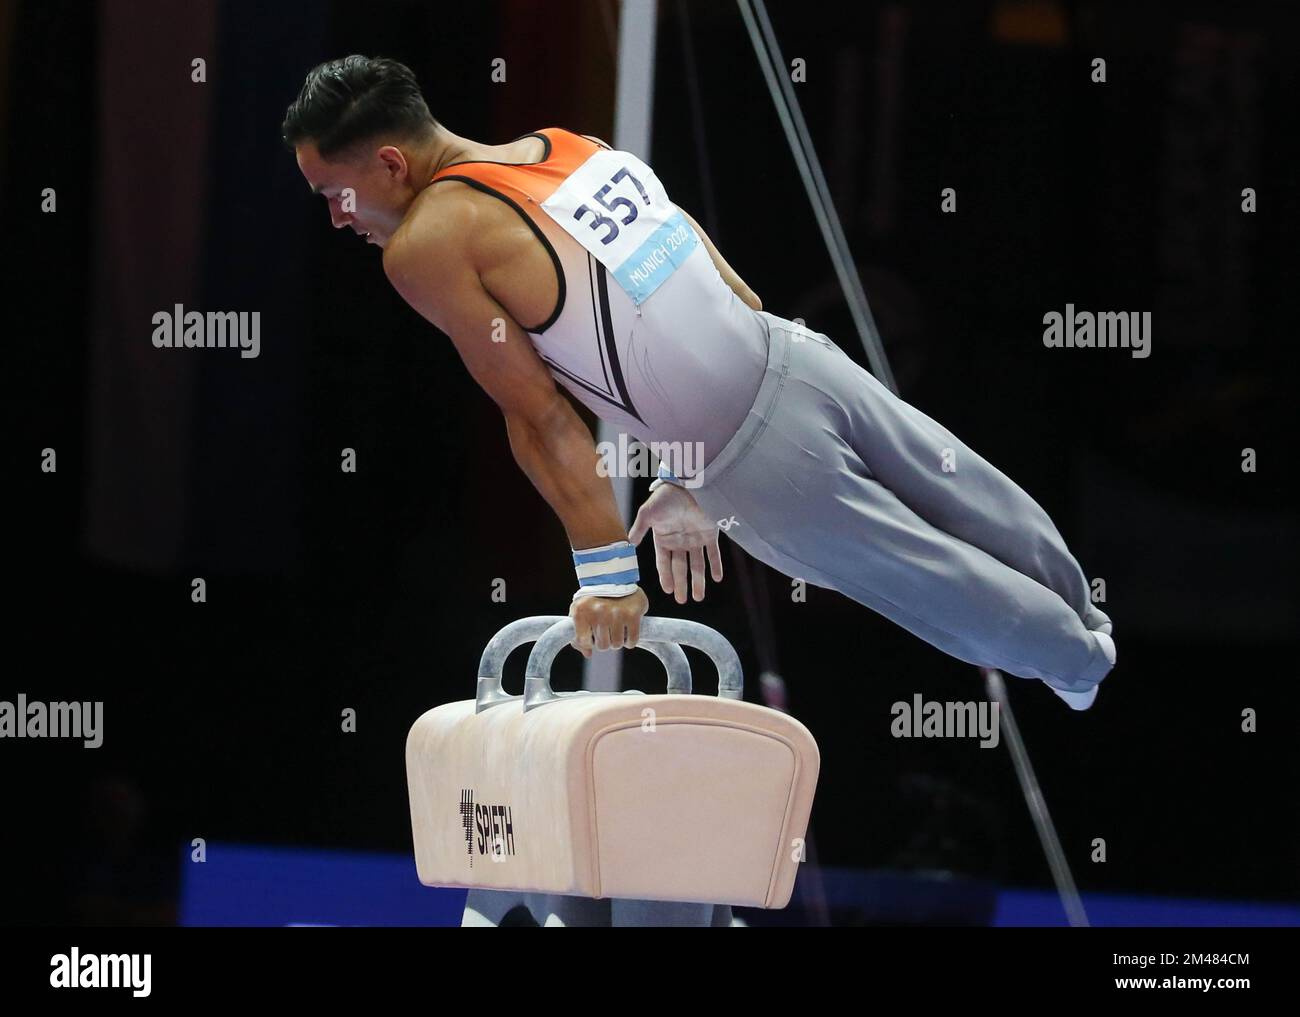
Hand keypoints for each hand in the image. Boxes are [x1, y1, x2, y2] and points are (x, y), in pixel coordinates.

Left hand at [569, 586, 648, 658]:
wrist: (616, 579)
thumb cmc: (595, 599)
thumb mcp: (580, 612)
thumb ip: (579, 634)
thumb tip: (588, 654)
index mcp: (581, 611)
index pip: (583, 641)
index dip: (590, 643)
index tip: (593, 638)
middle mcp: (598, 612)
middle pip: (602, 646)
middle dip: (606, 642)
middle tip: (608, 633)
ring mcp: (616, 614)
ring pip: (617, 644)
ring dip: (618, 641)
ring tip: (617, 631)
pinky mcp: (632, 615)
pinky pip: (631, 640)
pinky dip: (630, 641)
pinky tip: (628, 633)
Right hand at [628, 484, 723, 603]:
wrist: (690, 482)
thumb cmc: (666, 497)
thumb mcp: (648, 513)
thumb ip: (639, 529)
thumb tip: (628, 544)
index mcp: (663, 538)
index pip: (663, 563)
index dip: (665, 577)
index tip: (667, 590)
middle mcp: (679, 541)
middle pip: (680, 568)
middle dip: (681, 585)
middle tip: (682, 600)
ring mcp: (695, 538)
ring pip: (697, 565)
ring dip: (698, 581)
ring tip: (698, 597)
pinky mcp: (710, 533)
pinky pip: (713, 553)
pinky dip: (716, 565)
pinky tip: (717, 578)